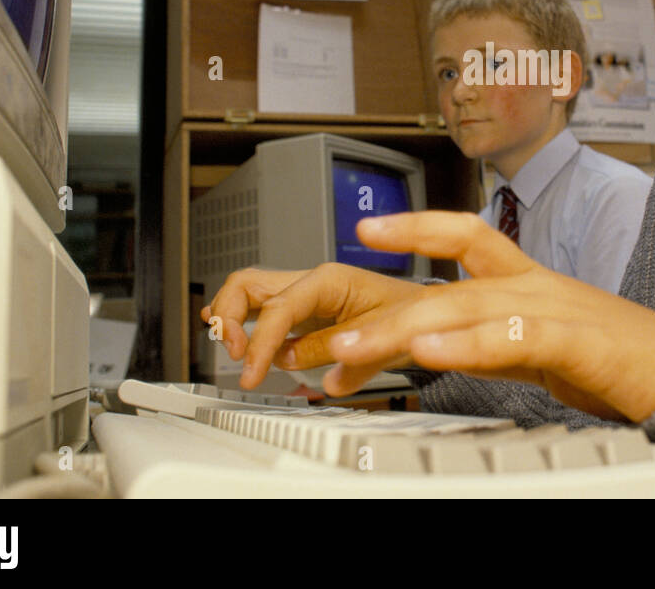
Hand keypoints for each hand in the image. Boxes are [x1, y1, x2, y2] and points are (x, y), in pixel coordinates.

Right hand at [200, 264, 424, 392]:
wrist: (428, 314)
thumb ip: (336, 350)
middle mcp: (312, 280)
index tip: (252, 375)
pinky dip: (239, 316)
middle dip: (231, 317)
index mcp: (331, 280)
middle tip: (236, 355)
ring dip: (230, 316)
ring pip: (247, 289)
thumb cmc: (412, 317)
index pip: (280, 309)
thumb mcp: (383, 338)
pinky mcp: (302, 307)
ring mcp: (304, 291)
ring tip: (233, 350)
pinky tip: (226, 331)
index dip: (260, 343)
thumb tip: (292, 360)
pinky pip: (260, 304)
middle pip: (249, 283)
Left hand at [327, 212, 654, 422]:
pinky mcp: (571, 341)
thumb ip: (483, 340)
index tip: (365, 229)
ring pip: (463, 308)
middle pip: (443, 285)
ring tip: (352, 350)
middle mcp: (531, 283)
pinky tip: (429, 355)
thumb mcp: (534, 344)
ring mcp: (551, 308)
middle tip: (326, 341)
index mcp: (524, 278)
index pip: (463, 235)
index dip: (414, 227)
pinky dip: (466, 345)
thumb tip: (429, 347)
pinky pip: (510, 338)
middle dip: (379, 312)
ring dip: (401, 330)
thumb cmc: (608, 355)